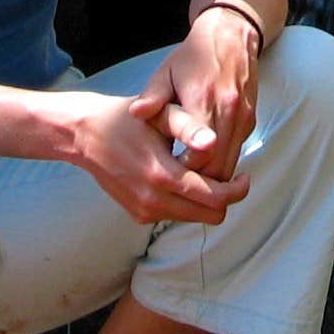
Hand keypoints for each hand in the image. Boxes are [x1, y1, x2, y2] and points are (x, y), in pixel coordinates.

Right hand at [55, 90, 247, 225]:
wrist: (86, 136)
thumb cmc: (128, 119)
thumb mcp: (160, 115)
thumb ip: (189, 127)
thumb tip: (213, 142)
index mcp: (162, 175)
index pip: (214, 197)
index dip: (236, 189)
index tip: (246, 175)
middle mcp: (153, 201)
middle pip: (209, 215)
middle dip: (225, 198)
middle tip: (233, 177)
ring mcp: (144, 211)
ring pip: (194, 218)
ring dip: (206, 201)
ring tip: (208, 174)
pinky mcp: (138, 215)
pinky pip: (176, 215)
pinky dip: (187, 202)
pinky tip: (185, 178)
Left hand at [127, 6, 261, 178]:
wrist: (230, 35)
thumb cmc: (193, 56)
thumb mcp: (166, 72)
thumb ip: (152, 96)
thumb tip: (135, 113)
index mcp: (204, 100)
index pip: (198, 154)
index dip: (183, 170)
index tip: (166, 172)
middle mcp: (228, 111)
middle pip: (218, 166)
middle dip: (199, 181)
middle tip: (177, 184)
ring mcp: (243, 116)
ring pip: (231, 163)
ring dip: (212, 176)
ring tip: (189, 178)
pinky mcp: (250, 119)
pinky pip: (237, 151)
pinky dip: (222, 162)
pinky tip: (203, 162)